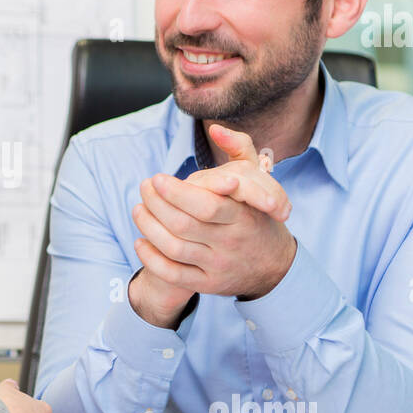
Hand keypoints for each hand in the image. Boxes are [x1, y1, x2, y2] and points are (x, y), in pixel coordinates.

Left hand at [130, 126, 296, 311]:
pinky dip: (151, 259)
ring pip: (174, 249)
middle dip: (157, 205)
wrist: (274, 265)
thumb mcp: (258, 180)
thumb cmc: (257, 215)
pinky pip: (173, 275)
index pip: (206, 205)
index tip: (156, 178)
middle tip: (143, 188)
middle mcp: (231, 243)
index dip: (176, 192)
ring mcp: (218, 266)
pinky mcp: (207, 284)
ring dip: (149, 228)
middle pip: (184, 225)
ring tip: (138, 209)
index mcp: (242, 217)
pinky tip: (140, 241)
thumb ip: (239, 149)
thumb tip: (216, 127)